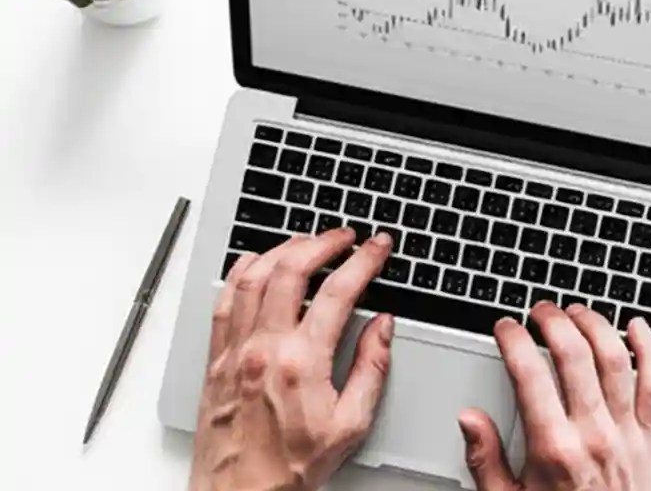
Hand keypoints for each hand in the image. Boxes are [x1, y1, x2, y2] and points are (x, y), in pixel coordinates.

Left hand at [188, 229, 395, 490]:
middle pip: (291, 270)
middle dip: (323, 242)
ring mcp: (234, 350)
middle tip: (345, 236)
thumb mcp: (351, 424)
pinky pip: (224, 300)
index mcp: (301, 363)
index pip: (338, 292)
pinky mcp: (215, 358)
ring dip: (283, 249)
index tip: (377, 248)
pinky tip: (257, 263)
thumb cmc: (289, 468)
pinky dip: (242, 272)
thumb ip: (371, 368)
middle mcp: (263, 348)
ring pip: (253, 276)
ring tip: (307, 241)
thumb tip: (382, 328)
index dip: (363, 261)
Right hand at [458, 302, 650, 490]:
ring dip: (594, 325)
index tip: (505, 329)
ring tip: (575, 312)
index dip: (513, 340)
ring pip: (614, 358)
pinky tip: (636, 327)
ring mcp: (625, 432)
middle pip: (574, 354)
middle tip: (538, 311)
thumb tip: (469, 420)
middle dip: (552, 320)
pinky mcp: (650, 436)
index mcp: (553, 449)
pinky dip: (648, 348)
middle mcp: (592, 434)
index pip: (529, 374)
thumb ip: (486, 460)